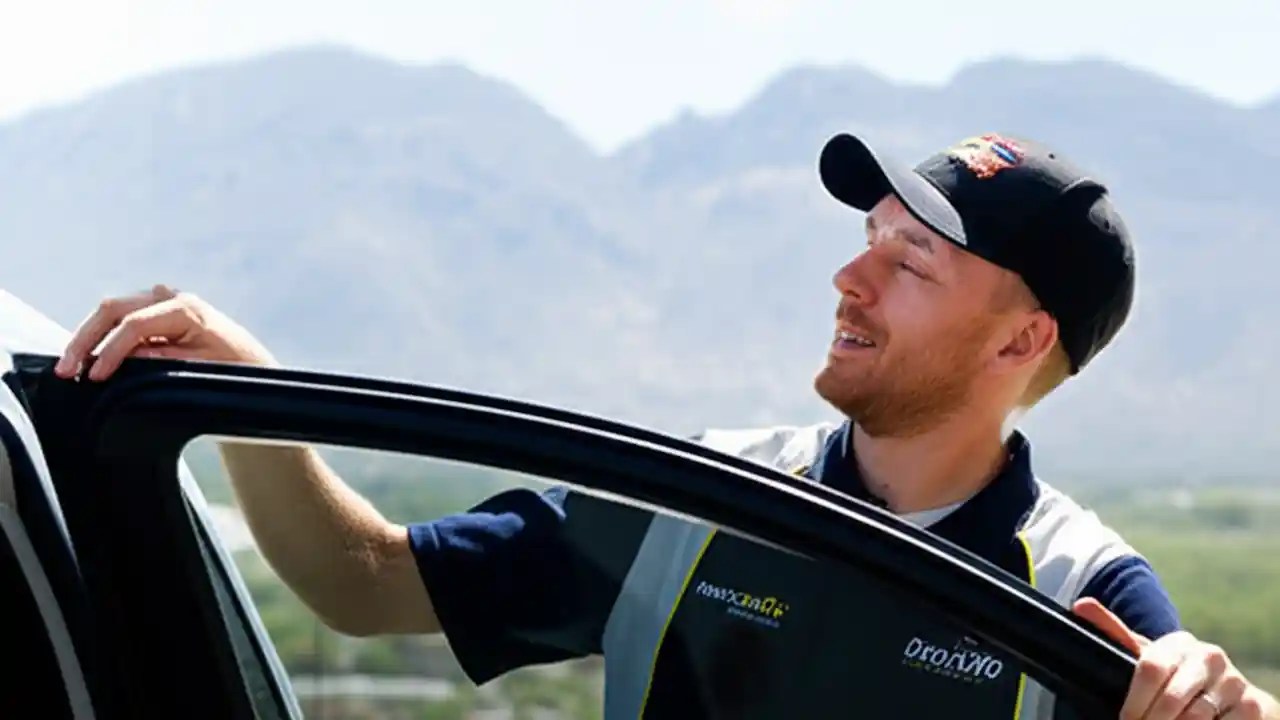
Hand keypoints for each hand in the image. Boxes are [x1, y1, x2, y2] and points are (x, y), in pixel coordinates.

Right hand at [55, 284, 276, 381]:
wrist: (257, 366)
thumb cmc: (236, 368)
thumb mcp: (200, 368)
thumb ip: (160, 360)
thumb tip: (121, 358)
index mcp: (185, 308)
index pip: (134, 324)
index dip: (110, 351)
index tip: (94, 376)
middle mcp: (172, 298)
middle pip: (114, 309)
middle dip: (86, 339)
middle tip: (65, 369)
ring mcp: (164, 301)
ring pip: (114, 311)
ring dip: (91, 336)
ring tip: (71, 365)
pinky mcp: (160, 313)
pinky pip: (124, 318)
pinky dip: (105, 336)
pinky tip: (91, 357)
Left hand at [1075, 598, 1278, 718]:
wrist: (1228, 694)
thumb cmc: (1176, 674)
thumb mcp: (1148, 655)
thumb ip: (1116, 634)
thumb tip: (1081, 605)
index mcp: (1179, 644)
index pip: (1149, 668)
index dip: (1134, 701)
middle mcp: (1209, 657)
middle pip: (1172, 698)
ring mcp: (1234, 682)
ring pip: (1197, 717)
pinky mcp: (1254, 706)